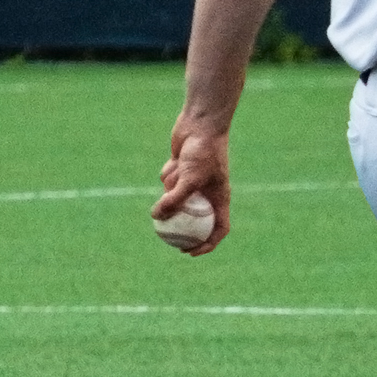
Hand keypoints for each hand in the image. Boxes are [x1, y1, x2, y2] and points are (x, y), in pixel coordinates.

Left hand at [151, 118, 231, 256]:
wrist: (201, 124)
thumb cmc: (203, 152)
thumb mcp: (189, 180)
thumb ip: (174, 201)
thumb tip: (156, 217)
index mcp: (220, 197)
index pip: (219, 228)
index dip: (207, 244)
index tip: (190, 252)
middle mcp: (208, 192)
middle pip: (195, 218)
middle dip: (180, 228)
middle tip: (164, 238)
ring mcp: (194, 181)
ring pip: (176, 198)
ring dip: (172, 190)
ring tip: (177, 172)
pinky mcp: (181, 171)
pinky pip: (168, 181)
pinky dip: (168, 174)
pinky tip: (175, 160)